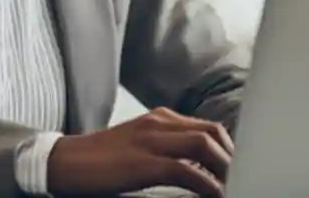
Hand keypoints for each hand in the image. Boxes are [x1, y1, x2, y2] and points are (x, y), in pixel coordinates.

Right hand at [46, 106, 233, 196]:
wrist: (64, 162)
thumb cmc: (101, 161)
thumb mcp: (139, 147)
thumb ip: (167, 150)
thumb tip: (200, 171)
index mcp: (160, 118)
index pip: (208, 127)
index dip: (230, 149)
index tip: (241, 170)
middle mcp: (158, 122)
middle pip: (212, 133)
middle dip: (234, 158)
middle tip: (245, 181)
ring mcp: (150, 139)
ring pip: (204, 145)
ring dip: (225, 169)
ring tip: (235, 188)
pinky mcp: (142, 162)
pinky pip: (185, 170)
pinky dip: (206, 184)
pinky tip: (215, 196)